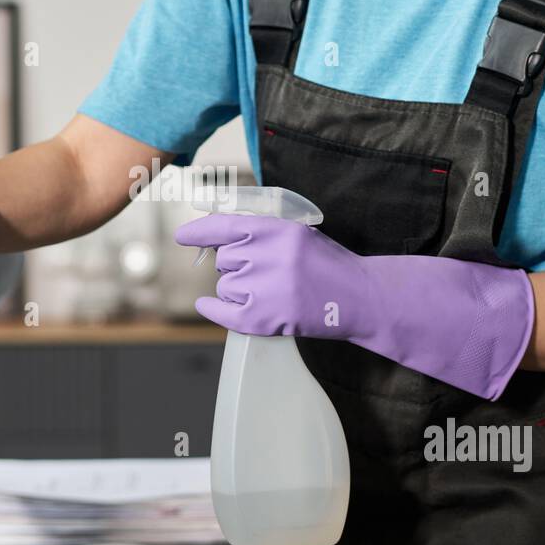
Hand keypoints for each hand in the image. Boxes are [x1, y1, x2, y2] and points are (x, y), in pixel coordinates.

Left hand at [175, 212, 534, 399]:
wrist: (360, 297)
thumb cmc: (327, 264)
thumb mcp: (297, 234)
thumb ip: (261, 231)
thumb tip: (217, 237)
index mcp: (277, 230)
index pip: (226, 226)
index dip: (200, 231)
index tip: (184, 237)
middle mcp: (269, 256)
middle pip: (225, 259)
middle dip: (237, 264)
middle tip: (268, 272)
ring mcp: (266, 289)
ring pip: (226, 285)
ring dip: (239, 288)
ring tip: (272, 290)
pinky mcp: (265, 318)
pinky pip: (223, 312)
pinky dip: (214, 309)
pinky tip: (210, 305)